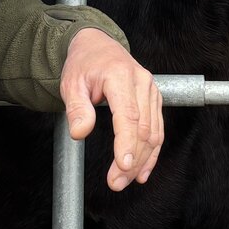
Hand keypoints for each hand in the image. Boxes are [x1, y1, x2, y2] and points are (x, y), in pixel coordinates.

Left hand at [60, 28, 164, 190]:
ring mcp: (151, 91)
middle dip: (131, 160)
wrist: (97, 45)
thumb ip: (76, 109)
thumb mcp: (71, 84)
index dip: (126, 144)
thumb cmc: (83, 65)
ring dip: (142, 161)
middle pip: (143, 130)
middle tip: (115, 183)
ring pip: (153, 133)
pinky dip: (152, 153)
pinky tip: (143, 171)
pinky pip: (157, 130)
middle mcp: (141, 82)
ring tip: (125, 181)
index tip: (122, 166)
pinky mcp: (154, 99)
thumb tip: (80, 132)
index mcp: (120, 76)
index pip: (128, 116)